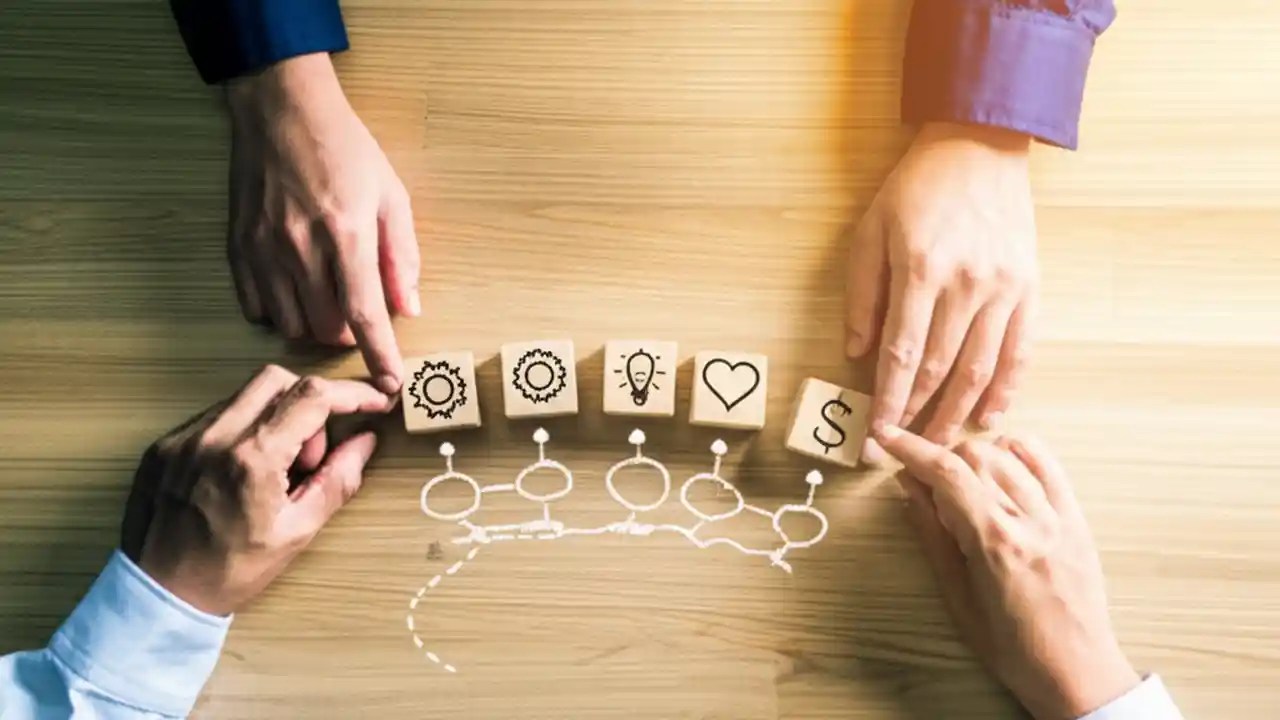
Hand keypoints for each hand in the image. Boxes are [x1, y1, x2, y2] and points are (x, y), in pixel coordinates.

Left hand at [120, 365, 395, 615]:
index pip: (312, 396)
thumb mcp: (296, 531)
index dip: (351, 393)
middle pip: (278, 379)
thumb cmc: (227, 571)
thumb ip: (336, 480)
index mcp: (251, 459)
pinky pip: (214, 416)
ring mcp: (183, 438)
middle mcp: (213, 437)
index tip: (372, 402)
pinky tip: (241, 472)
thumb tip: (364, 442)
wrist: (158, 595)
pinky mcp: (163, 445)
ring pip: (244, 396)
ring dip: (274, 418)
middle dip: (309, 403)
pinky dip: (242, 430)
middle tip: (311, 453)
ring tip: (274, 469)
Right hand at [225, 53, 419, 394]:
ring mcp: (263, 250)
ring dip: (316, 327)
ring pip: (291, 325)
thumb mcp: (391, 195)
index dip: (380, 357)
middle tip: (360, 314)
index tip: (392, 384)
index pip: (365, 315)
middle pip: (327, 329)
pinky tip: (296, 290)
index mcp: (346, 234)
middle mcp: (301, 248)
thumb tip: (409, 307)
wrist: (281, 110)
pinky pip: (257, 307)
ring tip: (328, 300)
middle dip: (350, 336)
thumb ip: (402, 256)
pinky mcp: (238, 248)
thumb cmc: (343, 148)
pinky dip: (280, 312)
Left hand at [847, 122, 1037, 460]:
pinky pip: (1019, 351)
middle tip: (901, 456)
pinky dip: (1006, 390)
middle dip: (917, 420)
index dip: (887, 404)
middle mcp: (966, 286)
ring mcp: (1003, 290)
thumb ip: (864, 296)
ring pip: (979, 370)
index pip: (900, 356)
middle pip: (938, 371)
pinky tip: (990, 417)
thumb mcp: (871, 232)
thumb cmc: (917, 190)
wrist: (980, 146)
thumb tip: (858, 354)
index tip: (874, 439)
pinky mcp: (1029, 289)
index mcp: (920, 272)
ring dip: (958, 416)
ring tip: (941, 447)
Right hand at [875, 425, 1139, 719]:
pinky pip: (1047, 463)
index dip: (911, 448)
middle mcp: (1027, 519)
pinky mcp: (1076, 516)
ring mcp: (1057, 514)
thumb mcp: (957, 597)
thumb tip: (908, 488)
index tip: (887, 437)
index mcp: (993, 542)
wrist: (1074, 668)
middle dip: (941, 457)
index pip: (946, 473)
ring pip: (1008, 452)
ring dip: (974, 454)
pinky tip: (1000, 462)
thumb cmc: (1010, 645)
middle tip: (926, 483)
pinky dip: (1018, 451)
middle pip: (975, 454)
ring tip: (961, 480)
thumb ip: (932, 535)